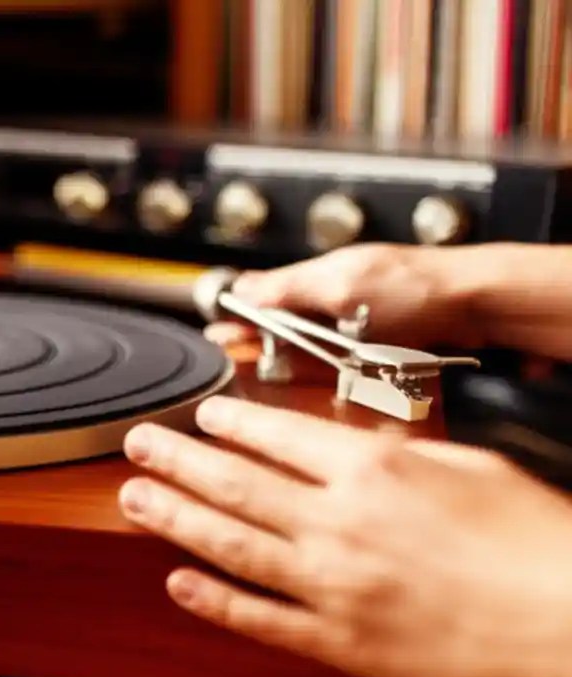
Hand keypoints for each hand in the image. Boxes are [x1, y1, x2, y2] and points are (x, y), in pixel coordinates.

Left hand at [118, 396, 571, 676]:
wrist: (571, 623)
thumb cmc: (537, 546)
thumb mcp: (469, 468)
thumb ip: (400, 455)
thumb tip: (356, 446)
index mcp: (374, 471)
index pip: (278, 435)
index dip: (230, 422)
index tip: (202, 412)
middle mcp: (340, 522)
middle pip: (235, 483)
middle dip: (178, 459)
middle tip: (139, 443)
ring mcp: (333, 585)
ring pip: (230, 543)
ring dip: (174, 517)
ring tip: (135, 496)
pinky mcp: (341, 641)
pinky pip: (259, 618)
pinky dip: (213, 600)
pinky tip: (178, 582)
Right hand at [205, 243, 476, 350]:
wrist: (481, 305)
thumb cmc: (422, 288)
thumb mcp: (343, 287)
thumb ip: (290, 290)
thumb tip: (243, 289)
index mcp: (319, 275)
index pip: (262, 295)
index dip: (237, 317)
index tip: (217, 335)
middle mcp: (335, 297)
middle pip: (282, 324)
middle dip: (262, 344)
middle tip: (240, 359)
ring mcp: (358, 320)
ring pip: (309, 346)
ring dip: (296, 362)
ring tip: (277, 373)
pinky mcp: (380, 342)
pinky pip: (340, 360)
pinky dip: (330, 371)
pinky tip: (326, 380)